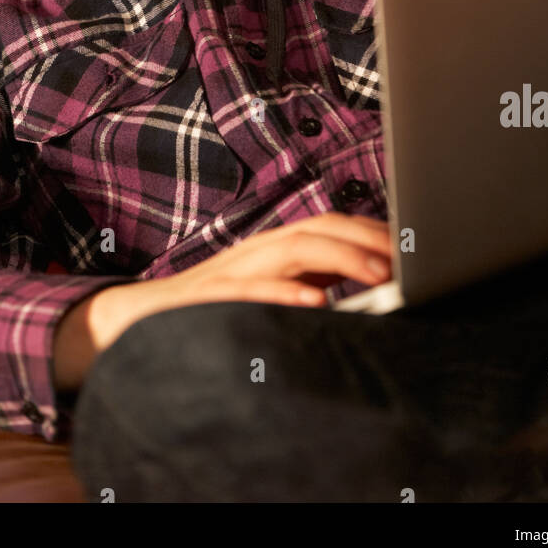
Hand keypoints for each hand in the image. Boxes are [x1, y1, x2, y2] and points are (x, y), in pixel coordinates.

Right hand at [54, 212, 392, 391]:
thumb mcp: (268, 294)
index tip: (411, 248)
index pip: (329, 227)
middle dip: (365, 238)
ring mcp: (232, 271)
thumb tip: (367, 288)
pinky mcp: (210, 298)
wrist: (136, 320)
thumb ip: (309, 286)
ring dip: (339, 258)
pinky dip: (283, 293)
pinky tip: (314, 304)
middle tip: (405, 260)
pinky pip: (250, 291)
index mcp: (272, 250)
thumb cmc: (209, 310)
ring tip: (378, 273)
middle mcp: (256, 251)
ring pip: (291, 249)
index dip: (371, 232)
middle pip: (317, 228)